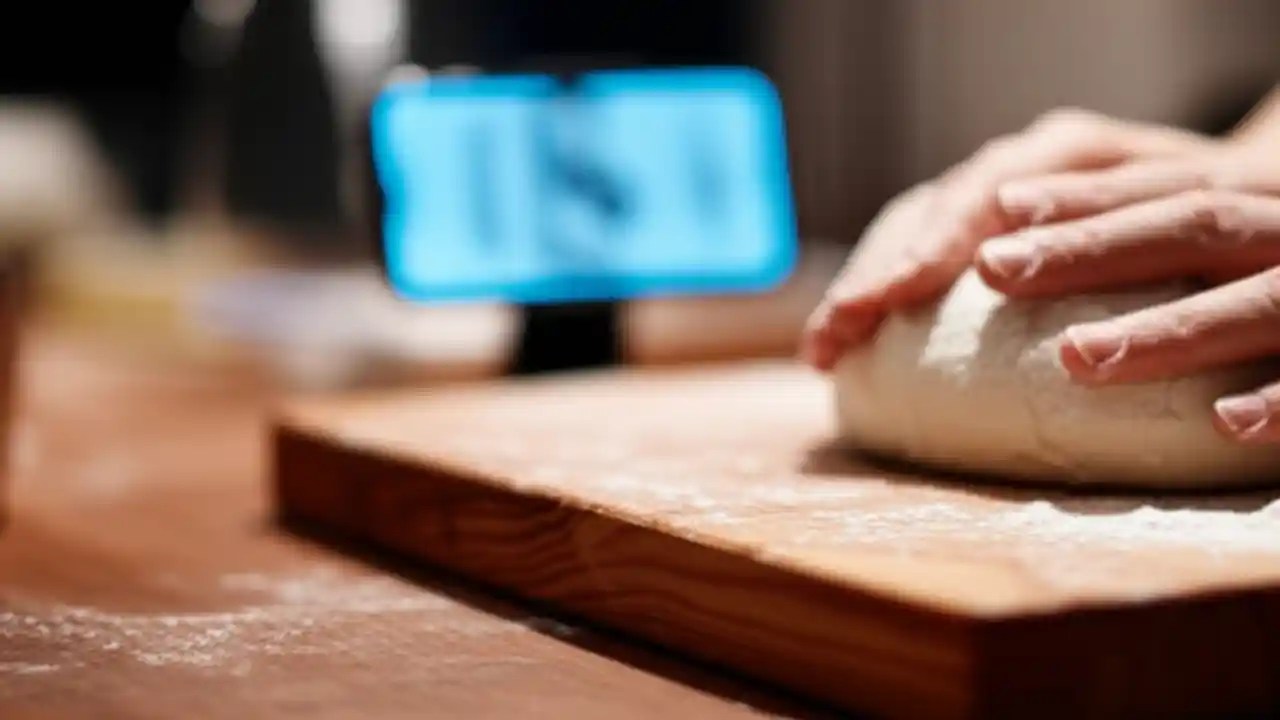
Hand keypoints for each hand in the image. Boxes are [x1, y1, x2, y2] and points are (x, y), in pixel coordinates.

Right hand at [802, 108, 1213, 370]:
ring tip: (824, 346)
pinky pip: (923, 249)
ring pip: (913, 227)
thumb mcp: (1185, 215)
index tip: (883, 300)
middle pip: (927, 212)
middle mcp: (1024, 167)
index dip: (925, 248)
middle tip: (830, 336)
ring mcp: (1002, 194)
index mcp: (1070, 154)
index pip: (977, 195)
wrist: (1238, 201)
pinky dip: (885, 290)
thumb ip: (1117, 219)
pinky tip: (856, 330)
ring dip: (864, 285)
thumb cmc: (1220, 218)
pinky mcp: (991, 225)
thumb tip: (1009, 255)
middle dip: (873, 274)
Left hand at [970, 149, 1279, 443]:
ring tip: (1076, 357)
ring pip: (1261, 299)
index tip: (998, 209)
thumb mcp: (1250, 240)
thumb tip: (1035, 258)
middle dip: (1091, 246)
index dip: (1083, 195)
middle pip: (1195, 225)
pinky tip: (1225, 423)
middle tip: (995, 267)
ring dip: (1169, 329)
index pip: (1166, 184)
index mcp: (1265, 201)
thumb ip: (1185, 241)